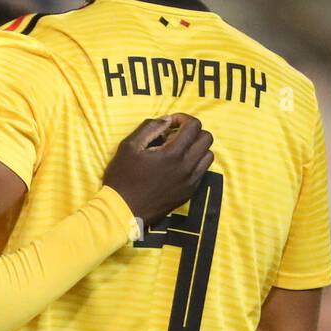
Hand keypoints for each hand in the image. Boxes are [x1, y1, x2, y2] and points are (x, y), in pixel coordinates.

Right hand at [103, 114, 213, 228]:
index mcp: (173, 154)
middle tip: (174, 136)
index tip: (169, 125)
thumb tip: (167, 120)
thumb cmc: (122, 177)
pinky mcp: (189, 193)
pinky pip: (202, 172)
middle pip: (207, 138)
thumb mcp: (129, 146)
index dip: (183, 118)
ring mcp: (190, 182)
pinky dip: (194, 163)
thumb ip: (150, 127)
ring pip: (208, 156)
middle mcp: (187, 167)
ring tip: (178, 151)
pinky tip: (177, 166)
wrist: (122, 211)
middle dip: (192, 132)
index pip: (194, 125)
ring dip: (196, 148)